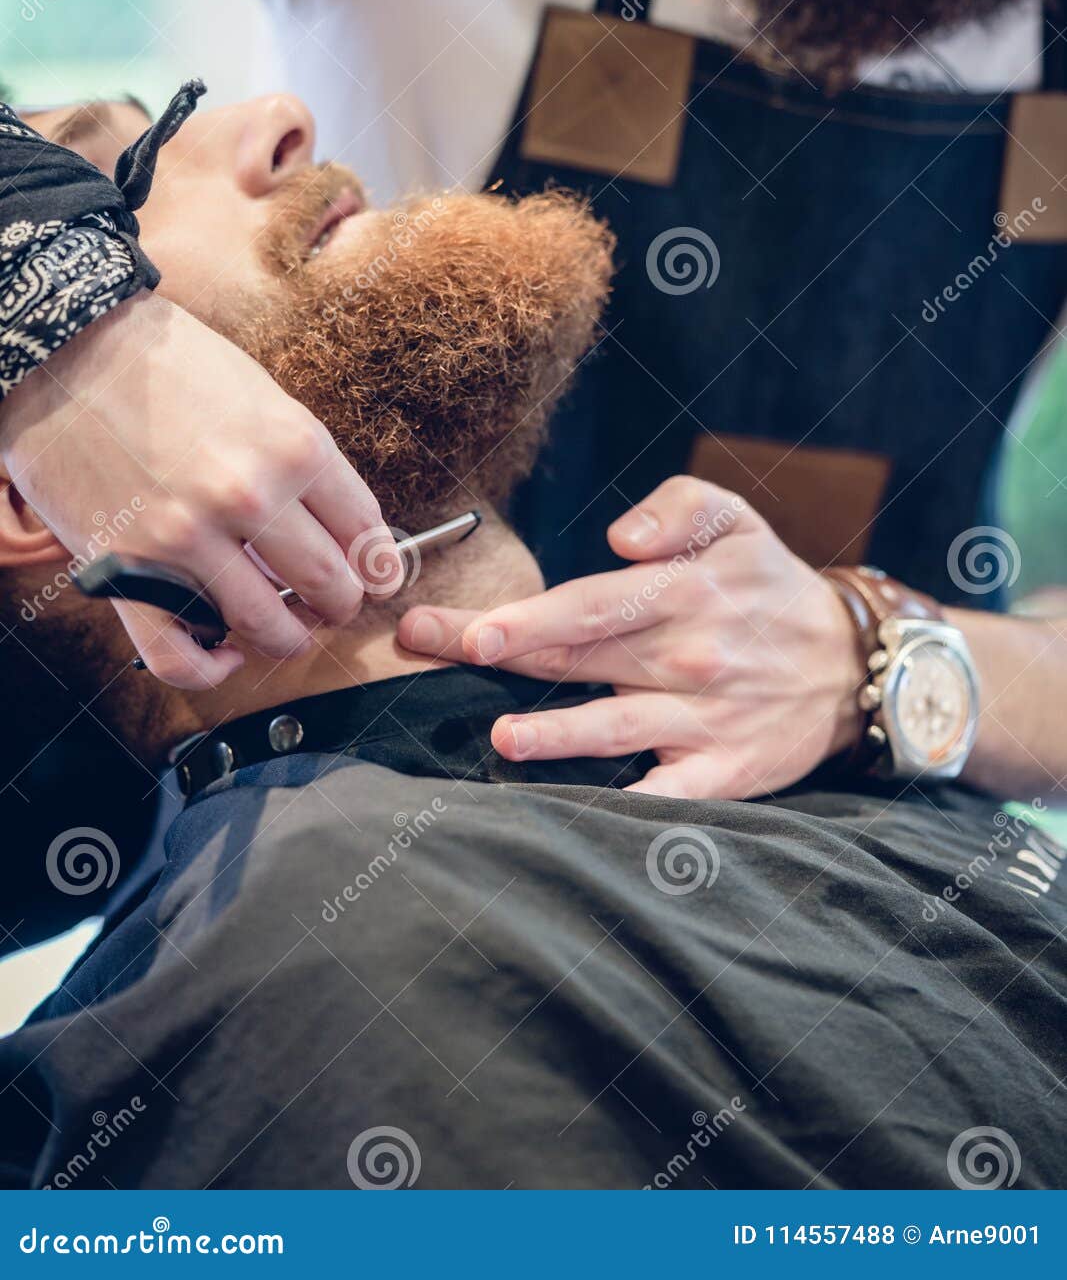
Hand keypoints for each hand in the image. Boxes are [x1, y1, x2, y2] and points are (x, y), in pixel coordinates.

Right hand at [0, 293, 401, 688]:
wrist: (66, 352)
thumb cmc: (167, 366)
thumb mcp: (260, 395)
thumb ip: (303, 464)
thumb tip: (345, 527)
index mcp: (294, 446)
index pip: (365, 531)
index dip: (375, 563)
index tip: (373, 574)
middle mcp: (248, 495)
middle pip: (329, 586)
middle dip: (339, 604)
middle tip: (332, 603)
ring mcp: (186, 539)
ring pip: (266, 628)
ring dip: (285, 638)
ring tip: (285, 628)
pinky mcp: (129, 572)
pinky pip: (182, 656)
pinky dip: (211, 669)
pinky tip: (225, 654)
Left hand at [398, 475, 865, 798]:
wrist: (850, 665)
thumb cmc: (769, 586)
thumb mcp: (737, 521)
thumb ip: (679, 507)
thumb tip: (621, 535)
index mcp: (684, 592)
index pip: (588, 604)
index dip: (525, 616)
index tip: (471, 628)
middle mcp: (688, 656)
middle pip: (577, 657)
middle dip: (495, 652)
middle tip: (423, 648)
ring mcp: (704, 719)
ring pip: (615, 727)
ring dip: (557, 735)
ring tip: (503, 738)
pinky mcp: (722, 771)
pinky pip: (664, 795)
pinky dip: (622, 804)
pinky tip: (571, 808)